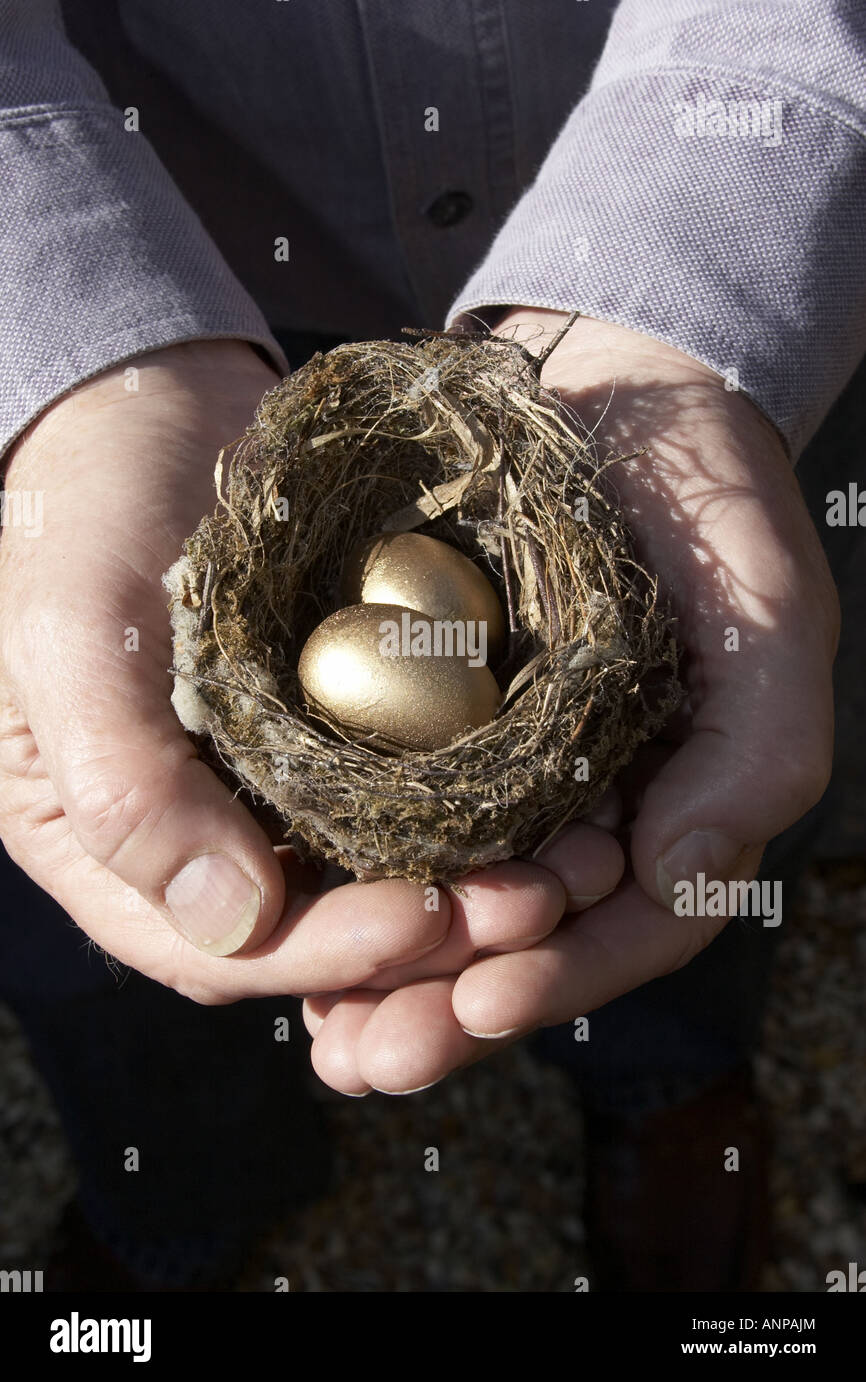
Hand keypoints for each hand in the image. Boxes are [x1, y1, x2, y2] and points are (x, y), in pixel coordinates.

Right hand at [0, 337, 621, 1005]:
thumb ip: (126, 789)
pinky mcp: (343, 727)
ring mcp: (279, 784)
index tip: (424, 918)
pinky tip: (560, 794)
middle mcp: (206, 837)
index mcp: (119, 850)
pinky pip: (414, 785)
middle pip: (323, 928)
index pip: (223, 950)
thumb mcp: (72, 640)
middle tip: (534, 902)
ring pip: (384, 871)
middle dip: (433, 932)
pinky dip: (484, 802)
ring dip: (481, 879)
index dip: (326, 954)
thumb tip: (235, 927)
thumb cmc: (77, 515)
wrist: (142, 407)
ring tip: (574, 863)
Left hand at [304, 310, 838, 1093]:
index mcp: (677, 798)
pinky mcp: (432, 716)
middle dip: (450, 1007)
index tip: (478, 1003)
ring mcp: (511, 763)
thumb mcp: (768, 609)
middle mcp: (592, 799)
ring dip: (387, 974)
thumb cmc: (708, 495)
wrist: (612, 377)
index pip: (633, 922)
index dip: (565, 974)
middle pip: (527, 936)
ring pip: (451, 895)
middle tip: (369, 1060)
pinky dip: (350, 872)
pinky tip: (291, 916)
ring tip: (321, 1034)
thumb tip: (680, 882)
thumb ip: (757, 750)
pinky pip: (391, 812)